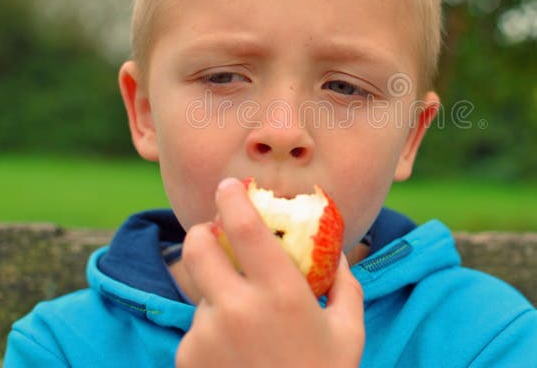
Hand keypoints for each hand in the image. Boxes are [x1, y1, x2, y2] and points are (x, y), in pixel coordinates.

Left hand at [175, 178, 364, 367]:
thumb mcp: (348, 333)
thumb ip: (345, 285)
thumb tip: (337, 254)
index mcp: (280, 294)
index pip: (244, 226)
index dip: (232, 198)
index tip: (229, 185)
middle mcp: (236, 308)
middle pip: (197, 247)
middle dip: (203, 233)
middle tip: (215, 235)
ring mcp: (206, 335)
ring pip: (201, 293)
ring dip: (216, 294)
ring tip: (245, 325)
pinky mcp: (188, 359)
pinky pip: (196, 328)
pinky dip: (211, 331)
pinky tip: (237, 354)